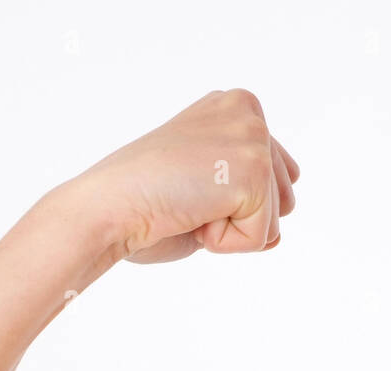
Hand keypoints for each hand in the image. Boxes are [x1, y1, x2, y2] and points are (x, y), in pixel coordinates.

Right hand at [76, 89, 299, 264]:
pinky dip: (225, 243)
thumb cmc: (141, 204)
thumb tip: (277, 234)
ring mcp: (252, 137)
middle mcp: (247, 111)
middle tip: (186, 197)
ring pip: (275, 219)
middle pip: (283, 198)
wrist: (106, 208)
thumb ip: (246, 197)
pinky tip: (192, 215)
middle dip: (237, 216)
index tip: (186, 186)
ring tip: (188, 204)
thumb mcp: (205, 188)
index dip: (231, 202)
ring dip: (231, 229)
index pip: (274, 176)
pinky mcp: (253, 171)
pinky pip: (261, 238)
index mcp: (233, 107)